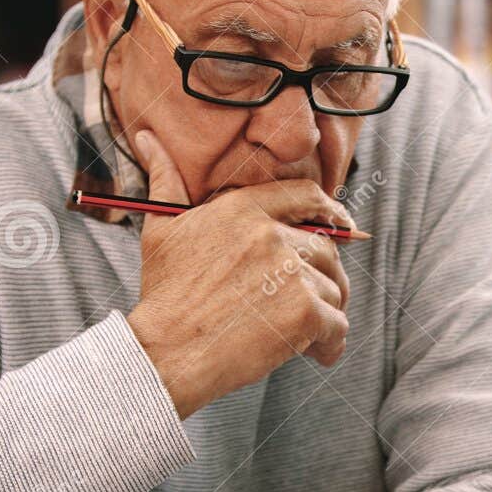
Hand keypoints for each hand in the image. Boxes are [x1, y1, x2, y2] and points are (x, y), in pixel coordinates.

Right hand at [126, 130, 353, 417]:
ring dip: (325, 313)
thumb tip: (147, 138)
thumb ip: (165, 180)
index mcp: (243, 209)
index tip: (344, 225)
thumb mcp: (161, 229)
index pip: (306, 195)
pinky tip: (316, 353)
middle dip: (326, 276)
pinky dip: (331, 343)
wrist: (167, 350)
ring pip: (334, 289)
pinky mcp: (305, 311)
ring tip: (305, 335)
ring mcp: (292, 273)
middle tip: (315, 301)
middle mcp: (272, 235)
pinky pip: (337, 324)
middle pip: (326, 249)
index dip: (331, 210)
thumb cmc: (164, 295)